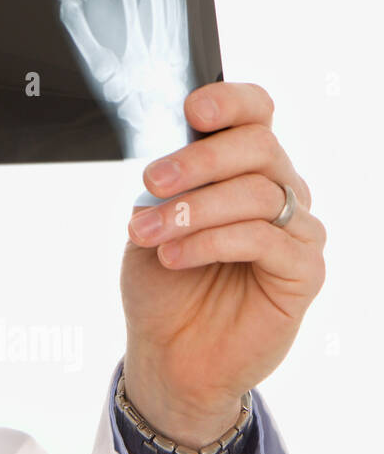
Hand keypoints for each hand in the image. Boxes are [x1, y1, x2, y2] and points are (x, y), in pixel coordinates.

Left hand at [121, 82, 325, 445]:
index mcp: (243, 169)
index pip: (256, 114)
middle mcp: (279, 192)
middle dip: (199, 160)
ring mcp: (297, 231)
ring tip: (150, 233)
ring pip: (259, 194)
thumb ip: (166, 184)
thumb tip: (165, 154)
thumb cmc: (165, 284)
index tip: (191, 111)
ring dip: (194, 210)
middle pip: (260, 147)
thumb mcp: (151, 221)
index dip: (230, 101)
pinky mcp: (304, 272)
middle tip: (153, 182)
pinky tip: (176, 256)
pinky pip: (265, 240)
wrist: (170, 352)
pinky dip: (212, 241)